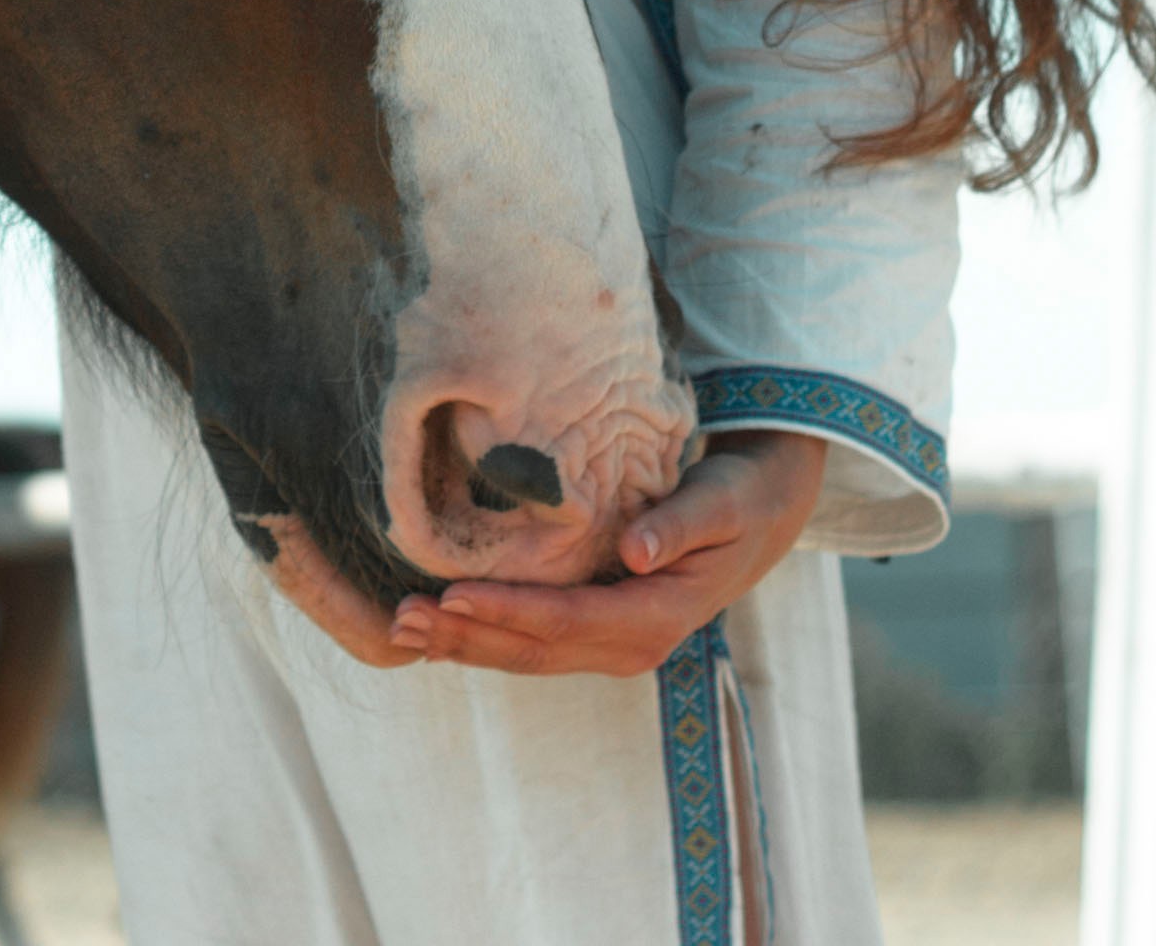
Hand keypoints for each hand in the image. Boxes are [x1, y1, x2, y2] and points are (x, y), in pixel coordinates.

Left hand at [387, 430, 824, 675]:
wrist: (756, 520)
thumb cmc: (736, 502)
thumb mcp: (721, 504)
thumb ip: (680, 526)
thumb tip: (636, 552)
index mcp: (658, 617)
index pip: (568, 620)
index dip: (508, 610)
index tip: (452, 593)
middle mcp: (631, 645)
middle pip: (535, 649)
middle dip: (466, 636)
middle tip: (402, 618)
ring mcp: (610, 645)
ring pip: (525, 654)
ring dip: (462, 643)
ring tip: (400, 627)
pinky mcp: (593, 632)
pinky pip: (530, 643)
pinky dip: (480, 637)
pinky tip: (435, 629)